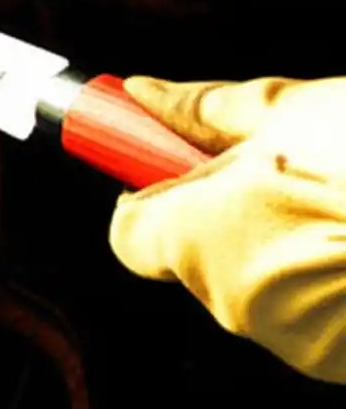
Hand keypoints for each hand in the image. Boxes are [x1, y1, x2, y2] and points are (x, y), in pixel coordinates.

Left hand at [109, 75, 345, 382]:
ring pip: (259, 286)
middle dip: (226, 214)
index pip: (130, 230)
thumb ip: (205, 109)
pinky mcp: (344, 361)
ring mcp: (296, 341)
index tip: (180, 164)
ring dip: (284, 249)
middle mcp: (235, 302)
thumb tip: (143, 93)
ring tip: (342, 205)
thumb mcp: (295, 110)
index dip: (154, 191)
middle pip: (196, 257)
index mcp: (198, 237)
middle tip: (283, 173)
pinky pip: (314, 317)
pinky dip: (331, 284)